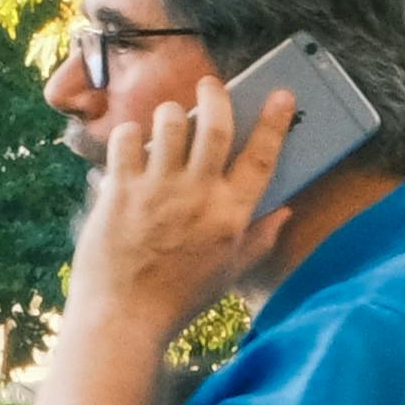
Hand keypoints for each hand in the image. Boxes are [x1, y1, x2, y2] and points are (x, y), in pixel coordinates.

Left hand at [68, 78, 298, 346]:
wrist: (123, 319)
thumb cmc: (177, 300)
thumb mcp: (228, 274)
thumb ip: (259, 240)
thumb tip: (285, 213)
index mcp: (230, 216)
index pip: (262, 158)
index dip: (275, 122)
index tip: (283, 95)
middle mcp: (197, 196)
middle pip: (215, 125)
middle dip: (215, 95)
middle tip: (210, 86)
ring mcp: (157, 191)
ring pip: (169, 123)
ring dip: (170, 114)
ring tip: (167, 121)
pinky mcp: (120, 191)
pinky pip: (126, 141)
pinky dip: (128, 135)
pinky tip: (130, 146)